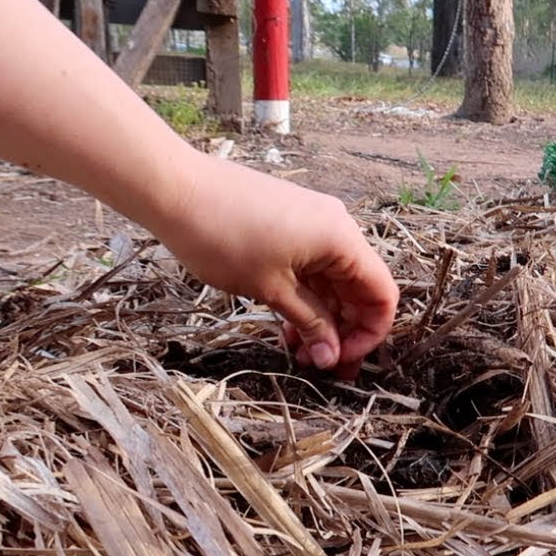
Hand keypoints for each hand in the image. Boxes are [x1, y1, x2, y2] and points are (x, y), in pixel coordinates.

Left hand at [153, 153, 398, 378]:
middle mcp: (336, 226)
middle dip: (343, 330)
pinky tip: (285, 322)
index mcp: (342, 239)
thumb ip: (310, 324)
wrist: (174, 189)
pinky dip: (305, 295)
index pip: (382, 294)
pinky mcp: (290, 222)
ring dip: (321, 317)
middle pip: (359, 288)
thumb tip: (332, 357)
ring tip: (296, 350)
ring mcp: (312, 222)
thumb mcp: (271, 290)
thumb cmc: (222, 236)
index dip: (369, 333)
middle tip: (320, 365)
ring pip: (333, 280)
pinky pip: (311, 266)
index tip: (343, 360)